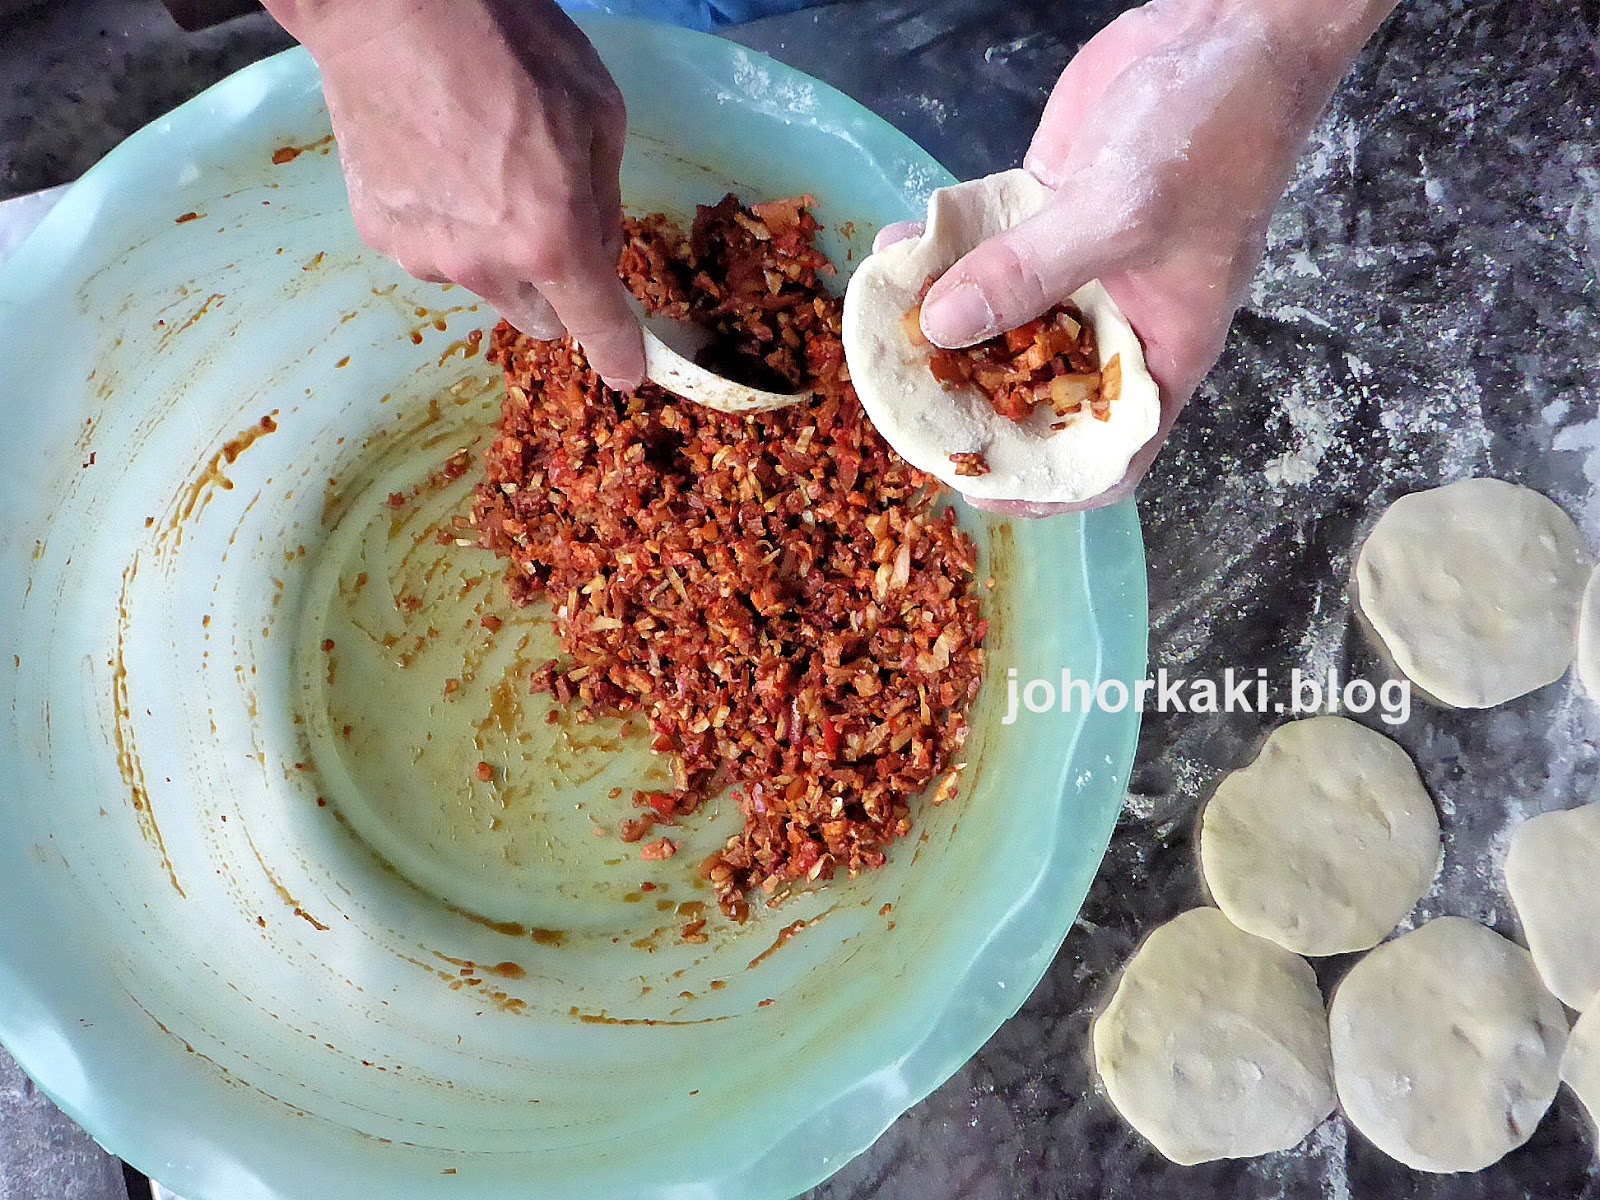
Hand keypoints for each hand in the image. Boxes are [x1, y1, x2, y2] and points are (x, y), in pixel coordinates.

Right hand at [268, 0, 644, 388]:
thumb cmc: (509, 43)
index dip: (618, 354)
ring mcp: (426, 255)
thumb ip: (603, 200)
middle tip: (551, 223)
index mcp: (551, 239)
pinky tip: (437, 165)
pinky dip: (445, 226)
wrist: (389, 7)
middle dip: (556, 288)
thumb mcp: (598, 112)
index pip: (595, 325)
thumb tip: (600, 251)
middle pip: (538, 317)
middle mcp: (487, 266)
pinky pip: (433, 252)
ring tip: (481, 172)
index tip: (627, 374)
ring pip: (484, 283)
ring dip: (496, 253)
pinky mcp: (380, 236)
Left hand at [887, 0, 1395, 513]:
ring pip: (998, 323)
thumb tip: (944, 327)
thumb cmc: (1219, 133)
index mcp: (1160, 353)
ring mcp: (1076, 269)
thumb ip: (1032, 274)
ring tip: (882, 329)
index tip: (976, 485)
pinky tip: (898, 243)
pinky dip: (941, 254)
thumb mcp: (1126, 213)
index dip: (1046, 487)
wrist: (1229, 30)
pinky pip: (982, 253)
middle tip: (904, 402)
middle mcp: (1115, 323)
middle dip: (970, 404)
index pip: (1107, 457)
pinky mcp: (1047, 216)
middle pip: (1034, 396)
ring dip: (942, 327)